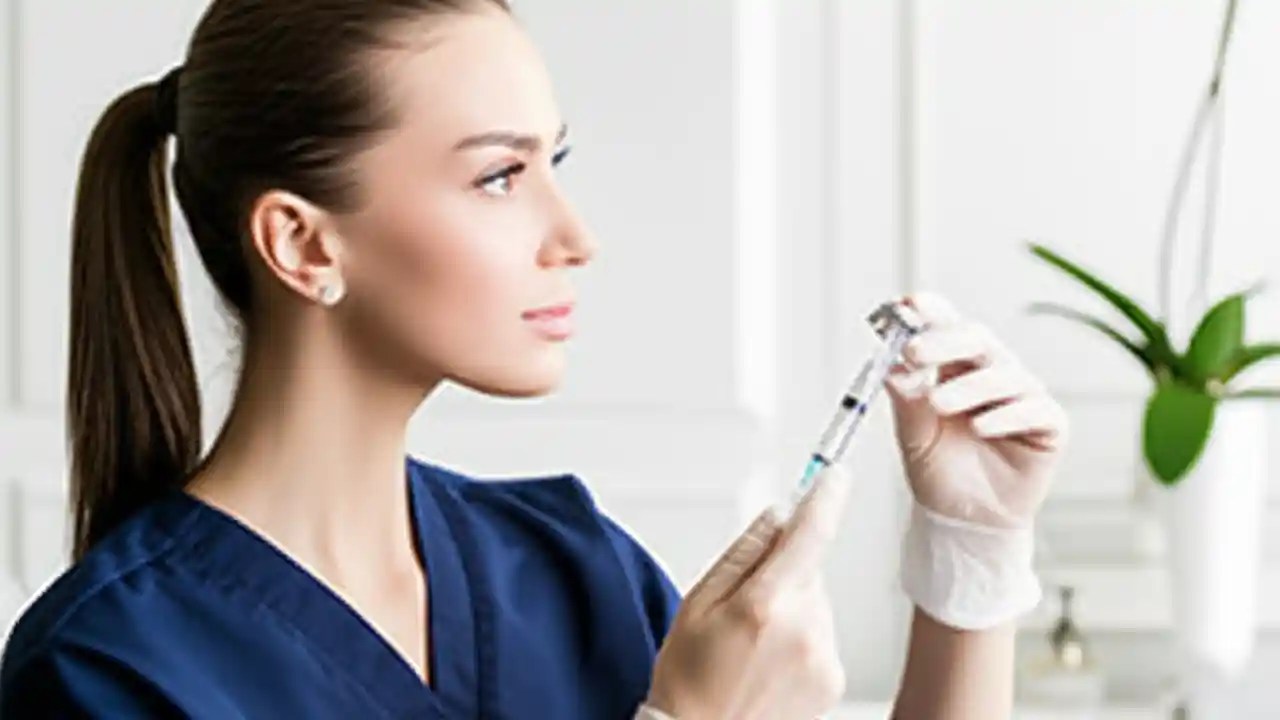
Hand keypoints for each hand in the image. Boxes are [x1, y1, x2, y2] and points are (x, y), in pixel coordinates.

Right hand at [643, 466, 850, 719]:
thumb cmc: (689, 679)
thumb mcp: (698, 603)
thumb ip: (743, 554)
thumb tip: (776, 517)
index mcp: (764, 605)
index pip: (809, 535)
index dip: (824, 499)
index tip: (835, 476)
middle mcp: (803, 630)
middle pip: (808, 570)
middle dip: (783, 573)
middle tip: (743, 608)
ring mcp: (823, 657)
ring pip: (815, 603)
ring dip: (792, 610)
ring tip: (753, 645)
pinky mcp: (833, 679)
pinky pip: (822, 635)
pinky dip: (801, 639)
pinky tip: (769, 663)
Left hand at [887, 293, 1067, 528]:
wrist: (963, 519)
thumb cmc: (940, 470)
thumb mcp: (914, 435)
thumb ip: (906, 402)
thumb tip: (891, 368)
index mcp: (956, 367)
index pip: (947, 327)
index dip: (931, 311)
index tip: (906, 304)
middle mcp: (992, 373)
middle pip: (977, 339)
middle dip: (945, 340)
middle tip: (914, 352)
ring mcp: (1023, 396)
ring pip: (1004, 374)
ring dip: (969, 386)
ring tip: (938, 403)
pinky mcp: (1049, 426)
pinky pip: (1034, 410)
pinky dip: (1006, 414)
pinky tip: (981, 426)